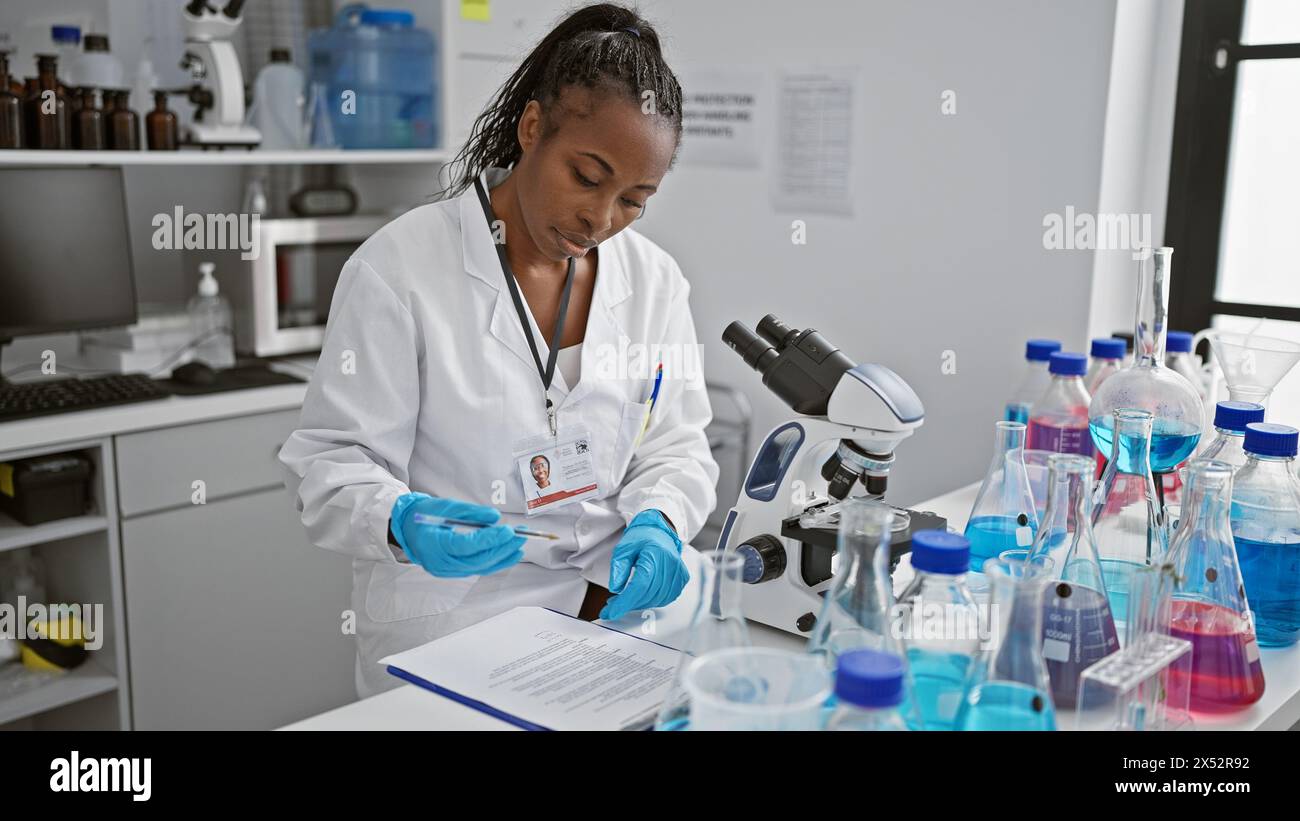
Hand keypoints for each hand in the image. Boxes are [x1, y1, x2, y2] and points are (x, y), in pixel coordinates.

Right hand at [390, 493, 523, 577]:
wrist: (407, 529)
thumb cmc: (425, 514)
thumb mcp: (446, 506)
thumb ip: (471, 512)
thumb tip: (495, 517)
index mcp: (434, 544)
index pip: (466, 545)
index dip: (489, 540)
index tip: (507, 531)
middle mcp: (439, 563)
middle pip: (477, 560)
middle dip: (502, 549)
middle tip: (520, 537)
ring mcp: (446, 571)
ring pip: (480, 567)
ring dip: (502, 557)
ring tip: (519, 545)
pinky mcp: (452, 572)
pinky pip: (477, 569)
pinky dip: (495, 562)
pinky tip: (509, 555)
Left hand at [600, 510, 687, 619]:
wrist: (659, 530)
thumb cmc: (642, 538)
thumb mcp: (623, 549)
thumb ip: (618, 569)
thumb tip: (616, 589)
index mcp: (654, 554)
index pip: (639, 585)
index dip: (624, 602)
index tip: (610, 612)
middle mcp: (669, 564)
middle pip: (648, 594)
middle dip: (628, 604)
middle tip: (614, 604)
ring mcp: (678, 571)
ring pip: (657, 599)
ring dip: (640, 603)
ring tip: (627, 598)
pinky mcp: (682, 578)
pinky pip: (667, 597)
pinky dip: (652, 600)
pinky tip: (643, 595)